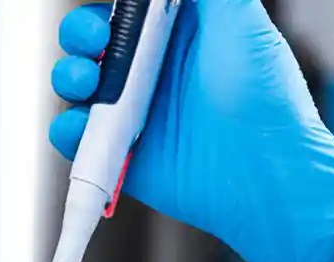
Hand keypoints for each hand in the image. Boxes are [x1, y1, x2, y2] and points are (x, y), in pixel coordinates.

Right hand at [49, 1, 333, 261]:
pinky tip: (82, 124)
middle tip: (92, 41)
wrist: (265, 173)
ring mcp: (133, 113)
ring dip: (69, 75)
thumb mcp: (239, 23)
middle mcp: (151, 72)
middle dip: (79, 35)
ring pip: (80, 87)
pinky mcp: (121, 154)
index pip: (127, 11)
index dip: (108, 9)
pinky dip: (68, 129)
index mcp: (177, 36)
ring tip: (85, 80)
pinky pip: (77, 139)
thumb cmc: (265, 97)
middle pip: (94, 43)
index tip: (108, 10)